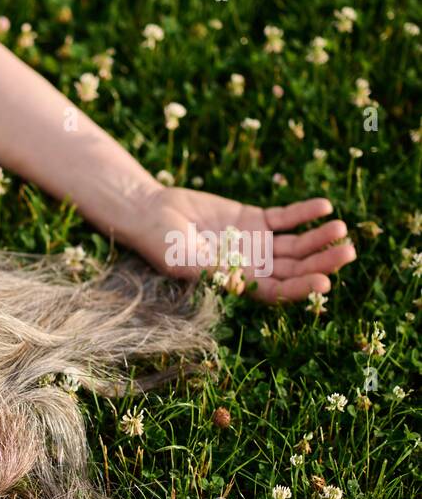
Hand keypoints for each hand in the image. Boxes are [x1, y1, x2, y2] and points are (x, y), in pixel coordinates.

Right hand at [132, 187, 356, 303]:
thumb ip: (216, 271)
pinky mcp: (254, 218)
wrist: (150, 213)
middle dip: (322, 262)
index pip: (276, 291)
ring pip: (297, 243)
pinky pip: (286, 217)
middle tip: (348, 251)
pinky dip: (305, 213)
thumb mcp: (186, 262)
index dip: (301, 288)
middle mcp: (252, 266)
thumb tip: (244, 285)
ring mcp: (256, 242)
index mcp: (236, 283)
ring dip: (320, 237)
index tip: (324, 283)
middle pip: (295, 267)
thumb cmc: (160, 244)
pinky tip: (323, 208)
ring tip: (340, 228)